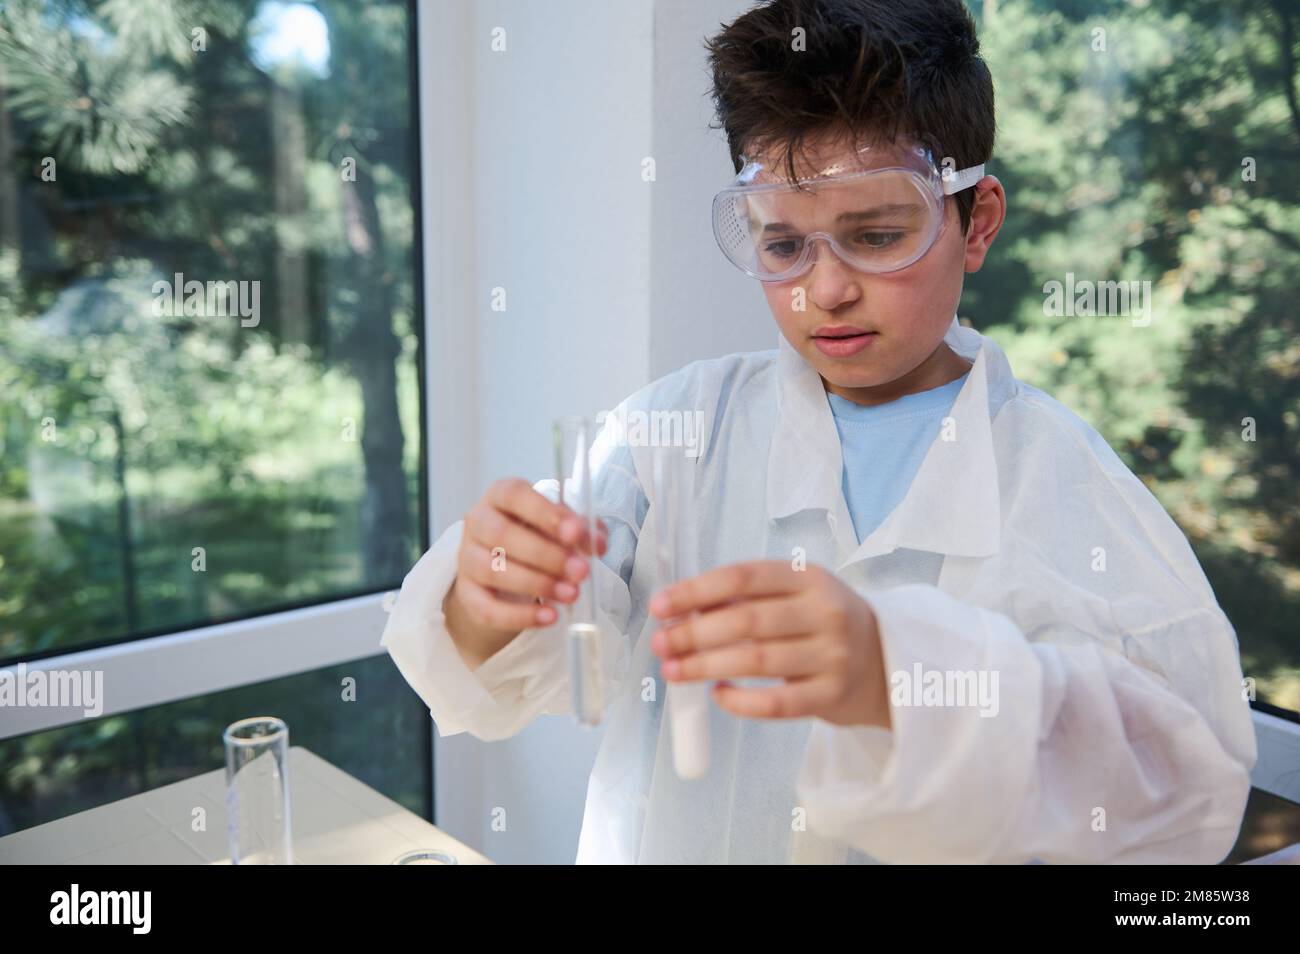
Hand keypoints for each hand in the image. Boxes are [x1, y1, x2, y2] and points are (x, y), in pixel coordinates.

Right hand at [449, 477, 606, 634]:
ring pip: (493, 570)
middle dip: (547, 555)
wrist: (508, 570)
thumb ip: (582, 529)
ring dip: (537, 584)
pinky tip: (549, 616)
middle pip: (502, 534)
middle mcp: (478, 522)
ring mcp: (467, 558)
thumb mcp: (561, 526)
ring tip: (571, 594)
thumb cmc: (538, 537)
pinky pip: (487, 608)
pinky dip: (520, 616)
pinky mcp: (467, 594)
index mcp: (500, 496)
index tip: (575, 533)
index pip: (514, 495)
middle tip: (581, 571)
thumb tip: (597, 543)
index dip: (545, 513)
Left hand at [648, 560, 889, 727]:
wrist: (888, 664)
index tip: (661, 606)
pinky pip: (777, 703)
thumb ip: (748, 599)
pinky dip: (741, 702)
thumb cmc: (825, 625)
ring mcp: (832, 654)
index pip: (743, 577)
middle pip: (746, 620)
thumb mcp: (797, 596)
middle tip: (660, 644)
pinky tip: (718, 696)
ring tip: (673, 671)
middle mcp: (824, 611)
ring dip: (706, 667)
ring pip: (755, 661)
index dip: (696, 591)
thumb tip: (684, 611)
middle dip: (693, 633)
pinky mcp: (832, 694)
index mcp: (808, 577)